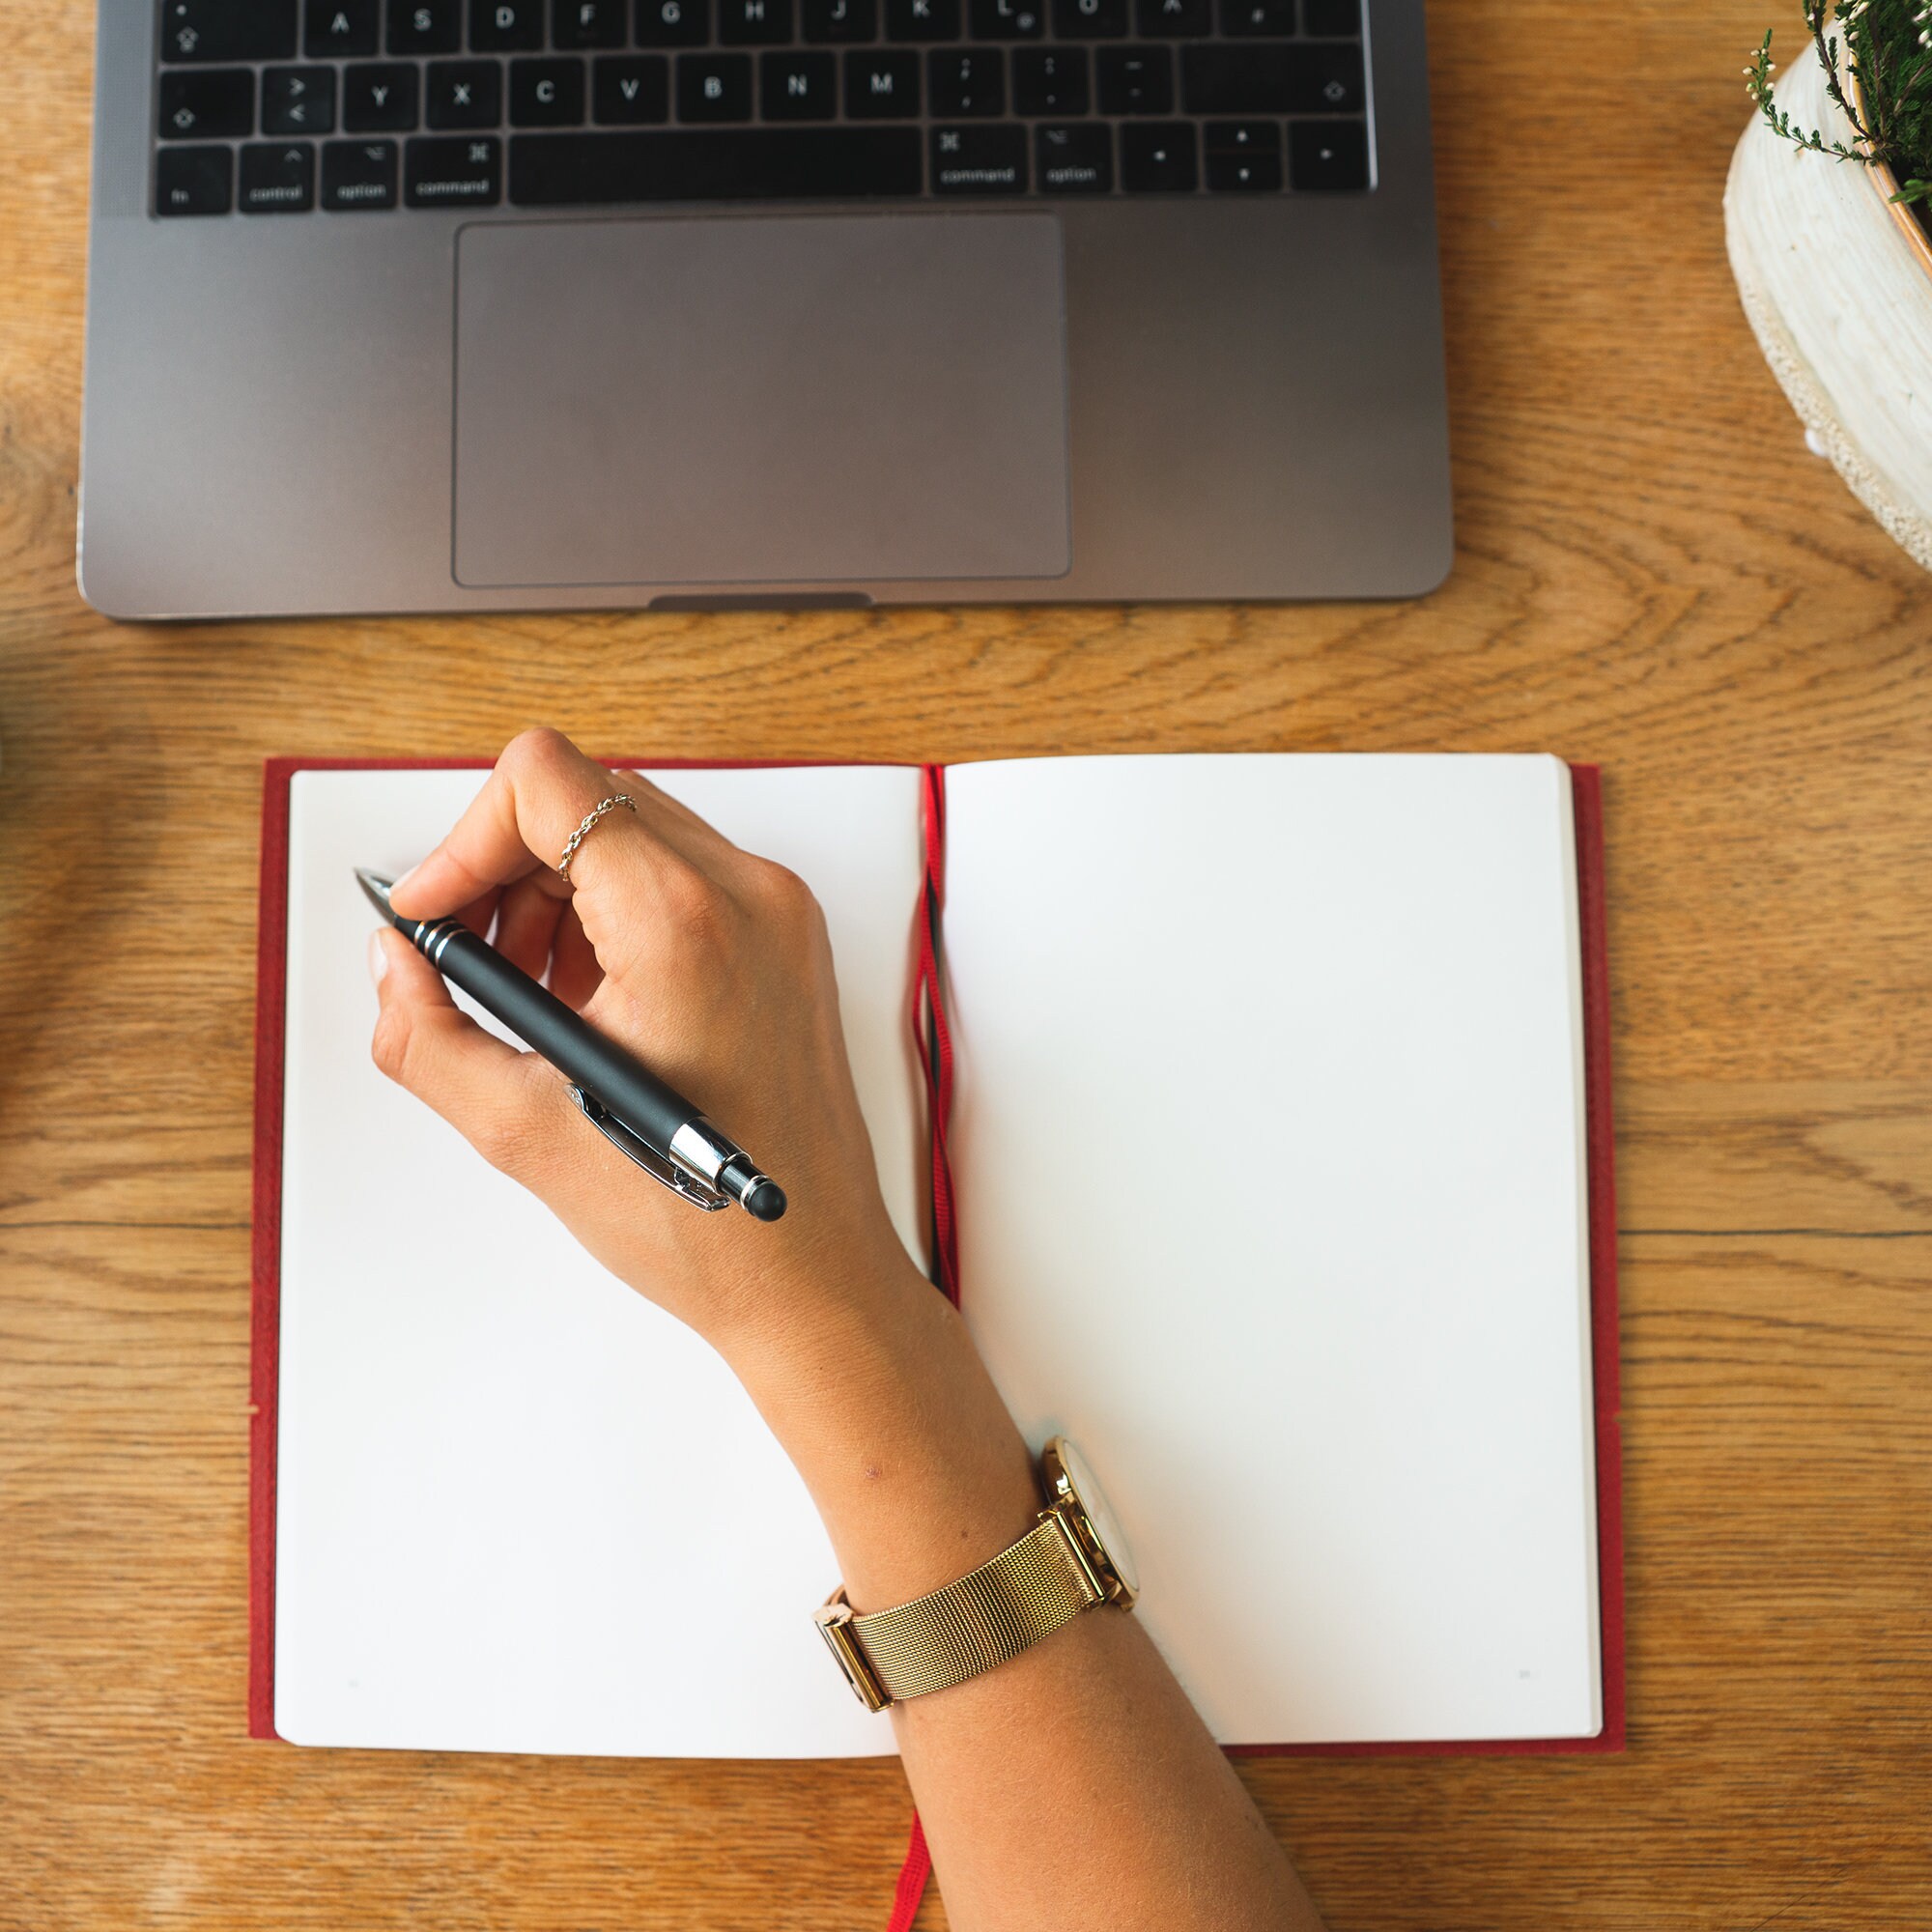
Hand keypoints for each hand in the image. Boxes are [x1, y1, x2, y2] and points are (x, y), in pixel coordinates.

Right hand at [370, 728, 920, 1349]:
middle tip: (469, 961)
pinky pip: (678, 876)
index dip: (462, 840)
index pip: (546, 780)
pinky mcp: (788, 939)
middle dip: (502, 868)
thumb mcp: (524, 1133)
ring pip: (629, 830)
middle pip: (585, 797)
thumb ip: (428, 1034)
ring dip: (552, 893)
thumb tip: (395, 964)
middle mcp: (747, 895)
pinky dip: (611, 914)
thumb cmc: (708, 1225)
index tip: (433, 914)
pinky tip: (589, 1004)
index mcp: (684, 923)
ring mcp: (779, 912)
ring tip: (531, 996)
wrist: (813, 1278)